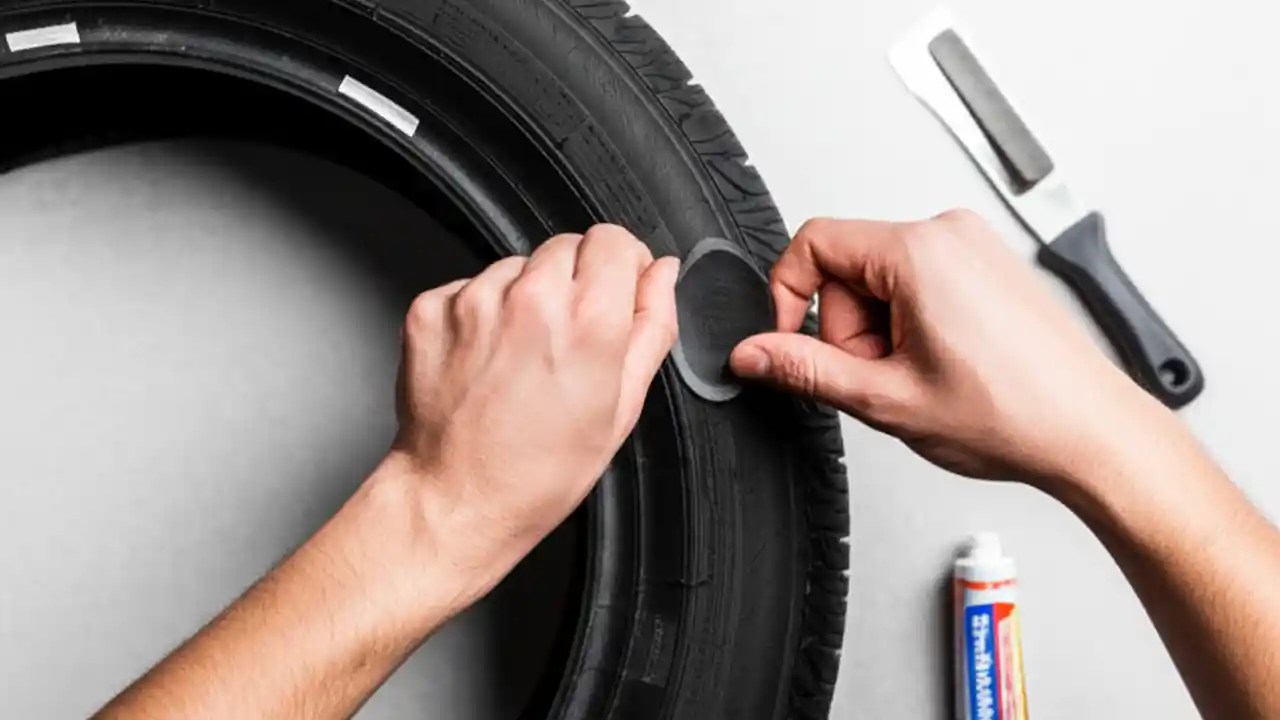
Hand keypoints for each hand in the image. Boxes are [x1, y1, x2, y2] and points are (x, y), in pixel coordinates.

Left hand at [392, 224, 678, 593]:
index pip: (615, 239)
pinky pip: (470, 287)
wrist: (455, 500)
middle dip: (574, 281)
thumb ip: (652, 327)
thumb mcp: (622, 407)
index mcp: (590, 321)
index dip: (621, 265)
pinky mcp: (431, 309)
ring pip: (516, 266)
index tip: (614, 289)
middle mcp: (532, 299)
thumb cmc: (538, 472)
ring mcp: (475, 301)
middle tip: (564, 340)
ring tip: (519, 359)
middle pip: (566, 246)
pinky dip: (480, 314)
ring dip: (524, 298)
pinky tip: (485, 362)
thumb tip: (662, 275)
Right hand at [730, 212, 1161, 483]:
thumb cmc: (1014, 414)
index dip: (786, 297)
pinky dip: (914, 325)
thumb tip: (753, 353)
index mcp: (919, 252)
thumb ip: (805, 370)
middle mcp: (949, 235)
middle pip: (847, 268)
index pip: (812, 243)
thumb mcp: (885, 398)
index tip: (791, 342)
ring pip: (882, 280)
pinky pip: (919, 283)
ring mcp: (973, 248)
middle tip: (884, 378)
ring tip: (922, 377)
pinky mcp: (988, 266)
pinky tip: (944, 365)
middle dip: (850, 330)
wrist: (1090, 432)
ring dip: (883, 333)